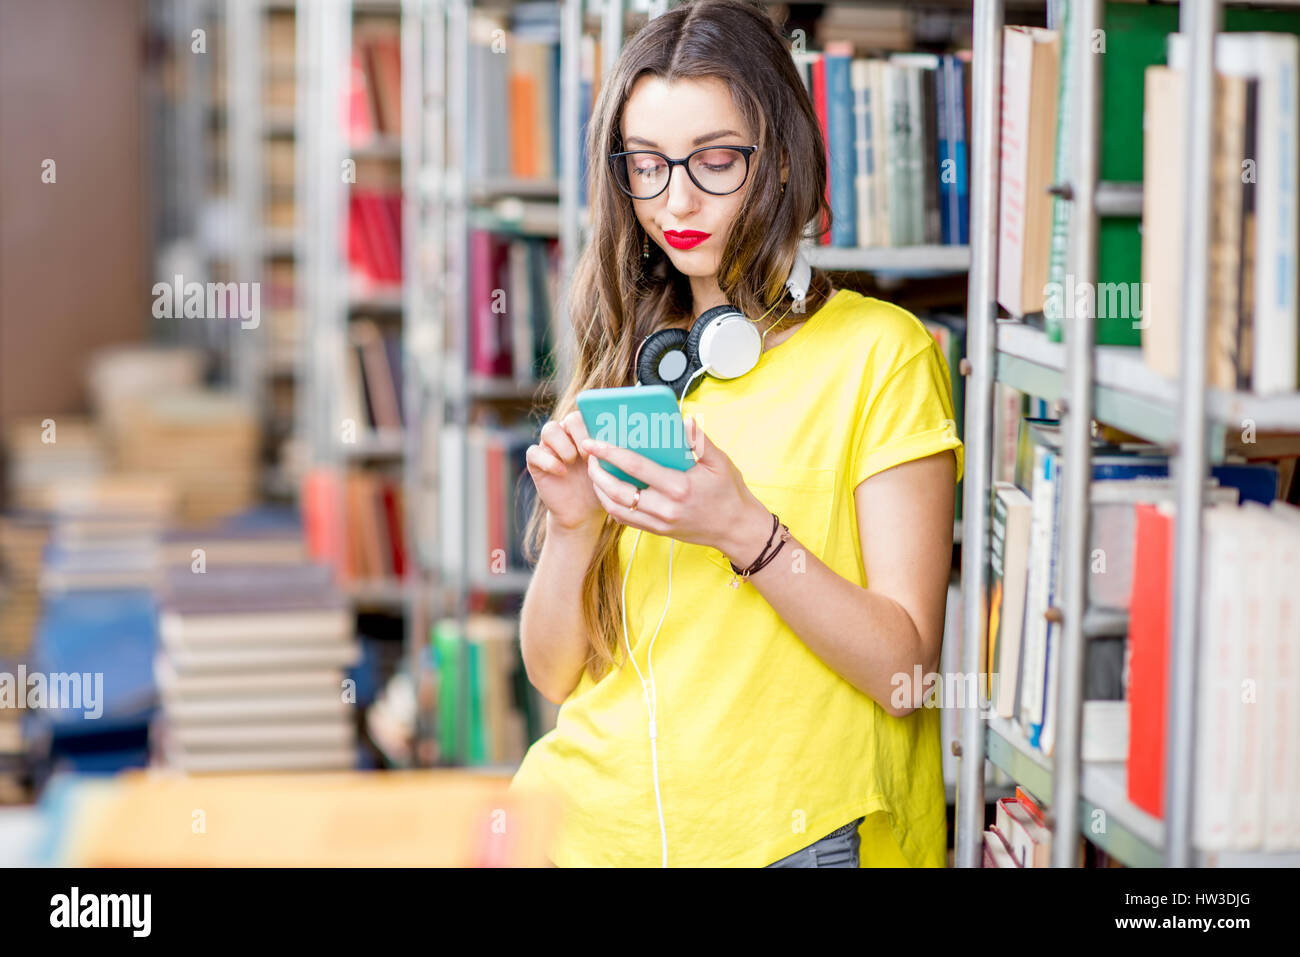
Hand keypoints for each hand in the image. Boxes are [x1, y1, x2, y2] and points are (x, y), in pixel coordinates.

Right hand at [525, 410, 603, 533]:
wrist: (583, 512)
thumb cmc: (600, 487)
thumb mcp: (610, 468)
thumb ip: (613, 451)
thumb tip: (627, 437)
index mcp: (586, 433)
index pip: (588, 414)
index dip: (594, 426)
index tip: (602, 444)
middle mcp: (567, 436)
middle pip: (569, 419)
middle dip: (580, 435)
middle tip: (589, 456)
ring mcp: (549, 447)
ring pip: (549, 430)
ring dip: (564, 445)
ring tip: (573, 461)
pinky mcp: (535, 462)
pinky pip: (533, 452)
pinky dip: (548, 461)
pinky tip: (562, 472)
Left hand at [581, 415, 768, 558]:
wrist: (736, 529)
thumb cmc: (729, 493)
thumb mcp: (721, 462)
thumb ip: (701, 441)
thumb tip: (684, 421)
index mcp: (679, 487)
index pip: (636, 467)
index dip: (611, 453)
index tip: (594, 441)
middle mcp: (666, 508)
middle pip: (618, 491)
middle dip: (597, 472)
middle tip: (589, 454)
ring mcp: (659, 522)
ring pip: (616, 508)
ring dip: (600, 489)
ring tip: (595, 470)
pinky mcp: (657, 531)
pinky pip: (625, 519)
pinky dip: (611, 504)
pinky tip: (608, 488)